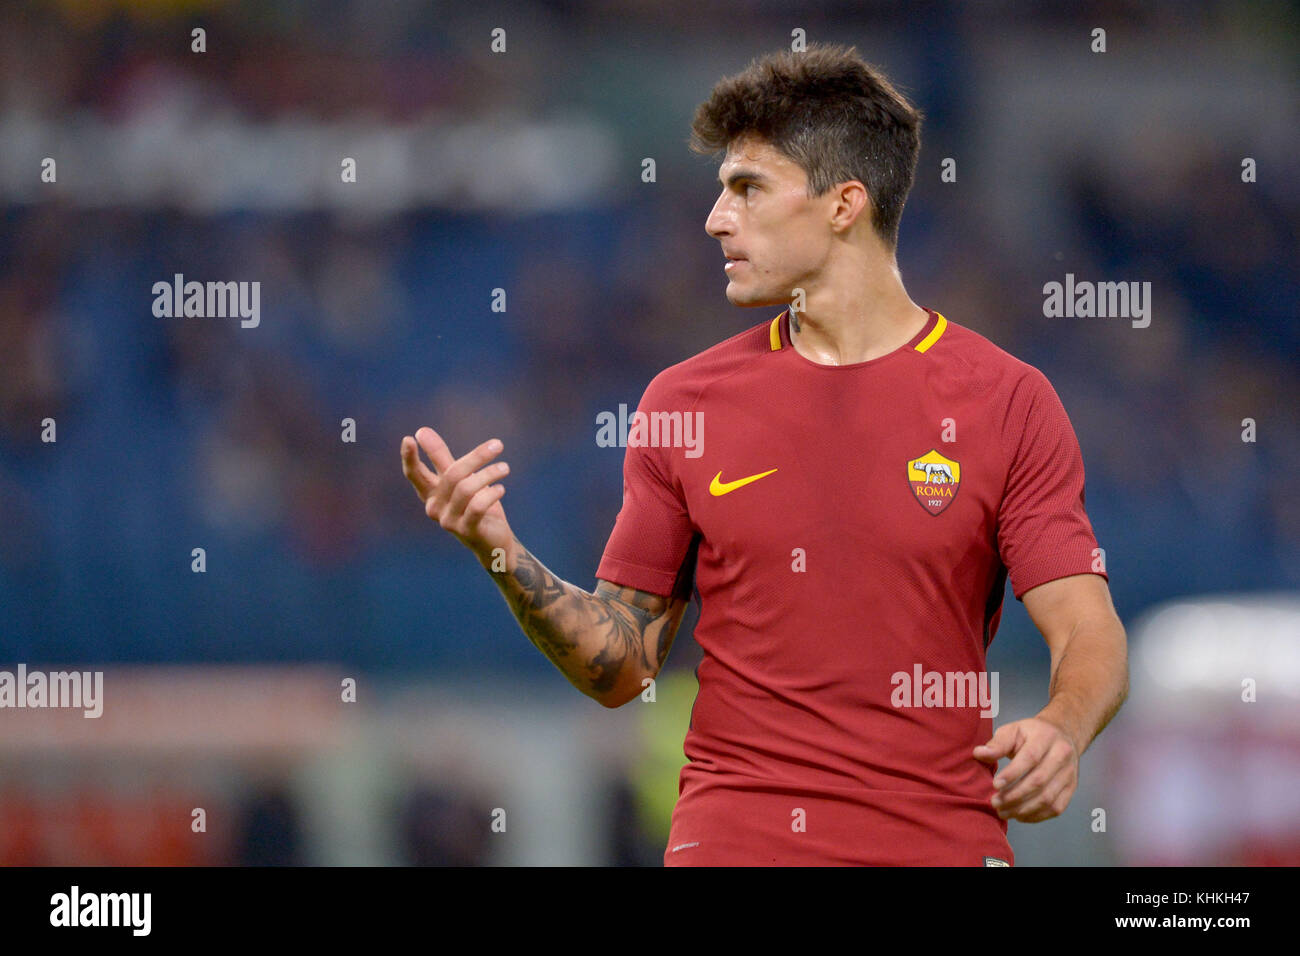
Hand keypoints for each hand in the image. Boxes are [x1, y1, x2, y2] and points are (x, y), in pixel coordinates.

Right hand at [401, 426, 514, 567]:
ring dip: (489, 474)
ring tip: (505, 468)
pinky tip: (501, 488)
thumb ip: (441, 458)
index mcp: (430, 494)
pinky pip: (478, 506)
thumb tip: (421, 431)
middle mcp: (434, 508)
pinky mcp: (466, 531)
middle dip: (476, 456)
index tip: (409, 438)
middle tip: (498, 444)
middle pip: (452, 475)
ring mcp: (448, 521)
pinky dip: (491, 493)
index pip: (415, 475)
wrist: (494, 543)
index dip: (410, 458)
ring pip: (467, 488)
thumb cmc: (476, 507)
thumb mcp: (461, 480)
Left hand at [973, 717, 1078, 822]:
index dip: (1012, 773)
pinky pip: (1056, 808)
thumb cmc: (1031, 734)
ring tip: (1003, 812)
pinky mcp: (1071, 788)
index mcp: (1046, 737)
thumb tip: (978, 753)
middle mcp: (1062, 755)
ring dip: (1023, 809)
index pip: (1030, 758)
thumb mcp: (1013, 730)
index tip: (995, 785)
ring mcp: (1070, 774)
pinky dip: (1036, 816)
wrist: (1062, 735)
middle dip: (1014, 795)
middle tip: (995, 802)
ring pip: (1048, 798)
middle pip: (1039, 781)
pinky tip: (1019, 815)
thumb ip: (997, 743)